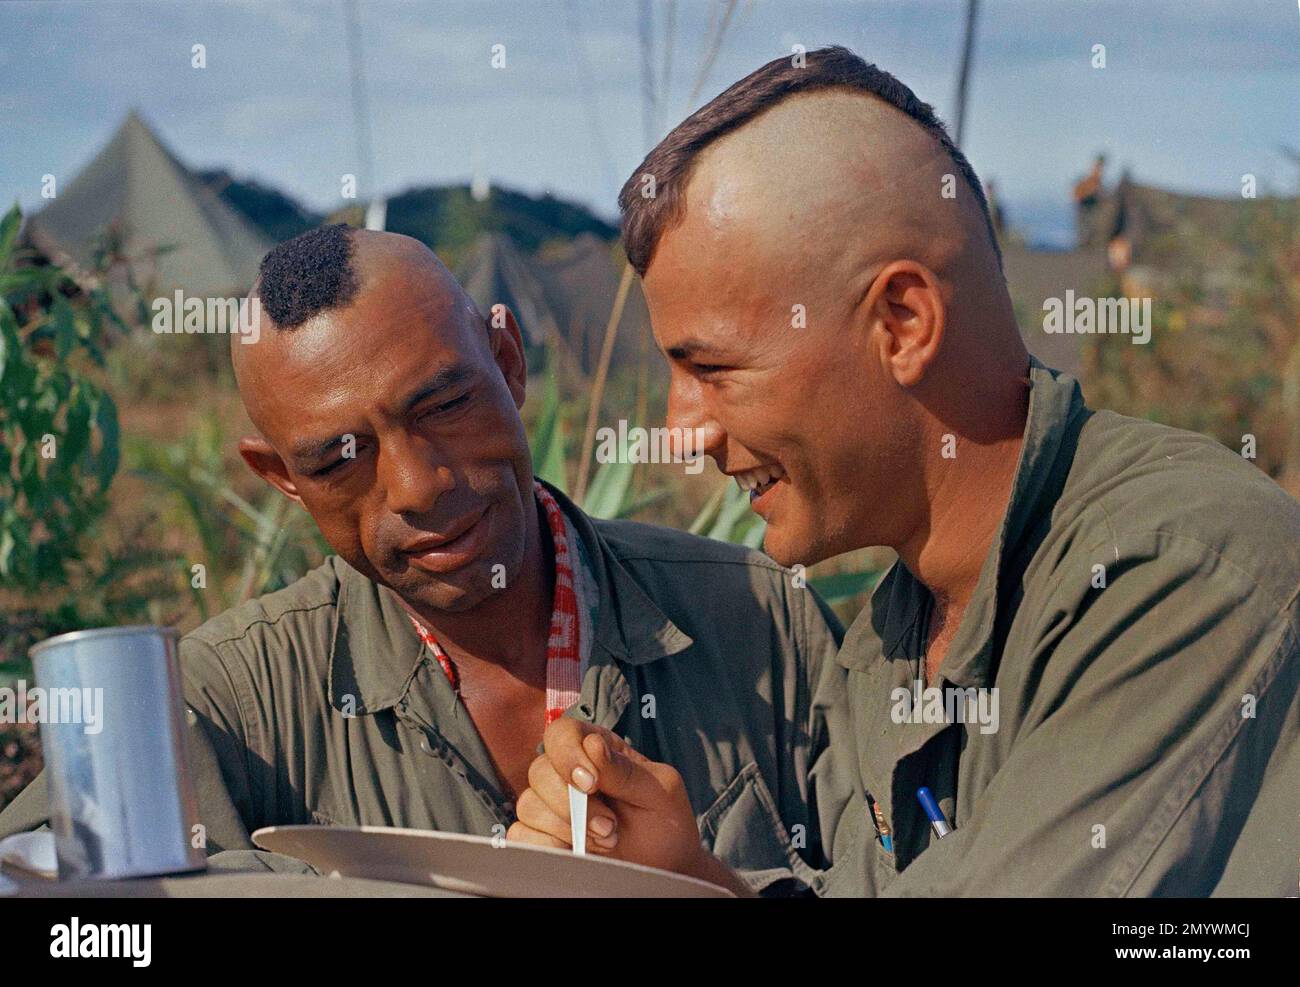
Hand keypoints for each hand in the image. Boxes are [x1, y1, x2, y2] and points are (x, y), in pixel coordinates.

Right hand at [506, 719, 714, 880]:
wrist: (664, 865)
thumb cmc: (664, 820)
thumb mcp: (659, 790)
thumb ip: (625, 770)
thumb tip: (592, 745)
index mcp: (597, 750)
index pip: (561, 733)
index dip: (568, 755)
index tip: (591, 784)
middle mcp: (568, 773)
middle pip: (540, 771)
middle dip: (573, 804)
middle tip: (610, 826)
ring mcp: (552, 805)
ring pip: (529, 804)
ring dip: (567, 828)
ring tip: (605, 841)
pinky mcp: (543, 836)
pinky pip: (522, 835)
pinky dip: (548, 846)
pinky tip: (578, 853)